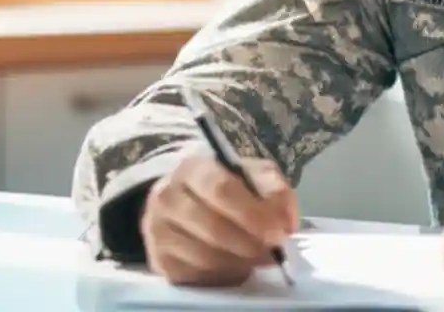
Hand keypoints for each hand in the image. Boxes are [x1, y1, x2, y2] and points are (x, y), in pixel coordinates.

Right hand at [141, 155, 298, 285]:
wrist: (184, 201)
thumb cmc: (225, 187)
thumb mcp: (251, 174)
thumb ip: (274, 189)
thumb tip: (286, 222)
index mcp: (193, 168)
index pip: (221, 189)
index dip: (252, 214)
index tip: (277, 232)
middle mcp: (167, 197)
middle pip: (213, 227)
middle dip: (250, 244)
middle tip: (273, 252)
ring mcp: (157, 230)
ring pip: (205, 256)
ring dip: (240, 262)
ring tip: (258, 258)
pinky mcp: (158, 260)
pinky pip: (196, 275)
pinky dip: (223, 274)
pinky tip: (237, 265)